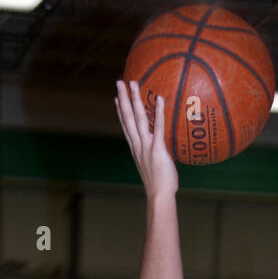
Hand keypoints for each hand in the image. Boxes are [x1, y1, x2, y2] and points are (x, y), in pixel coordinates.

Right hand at [115, 79, 177, 198]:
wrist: (159, 196)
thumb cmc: (159, 186)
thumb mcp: (153, 168)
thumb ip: (153, 158)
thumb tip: (160, 155)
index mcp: (136, 149)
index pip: (126, 126)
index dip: (120, 111)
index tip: (117, 98)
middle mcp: (138, 145)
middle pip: (127, 118)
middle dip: (123, 98)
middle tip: (119, 82)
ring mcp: (146, 147)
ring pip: (138, 119)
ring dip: (135, 100)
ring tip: (133, 83)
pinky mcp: (157, 149)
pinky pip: (158, 128)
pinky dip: (158, 113)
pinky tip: (160, 99)